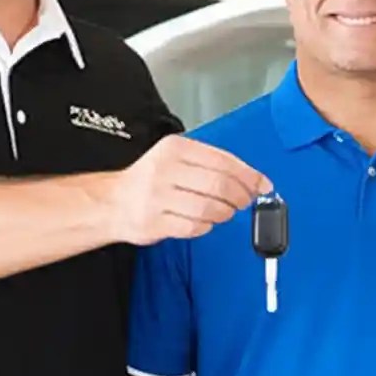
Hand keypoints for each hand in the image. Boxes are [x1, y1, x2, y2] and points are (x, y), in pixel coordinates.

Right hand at [110, 135, 272, 245]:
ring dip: (225, 213)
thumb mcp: (177, 158)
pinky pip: (194, 227)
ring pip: (209, 208)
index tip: (262, 185)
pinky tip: (204, 221)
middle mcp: (165, 170)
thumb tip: (254, 180)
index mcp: (175, 148)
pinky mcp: (155, 222)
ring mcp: (158, 197)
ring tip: (224, 212)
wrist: (112, 202)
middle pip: (219, 184)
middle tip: (244, 201)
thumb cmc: (151, 179)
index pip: (223, 160)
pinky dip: (207, 226)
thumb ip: (212, 165)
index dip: (249, 175)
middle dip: (240, 196)